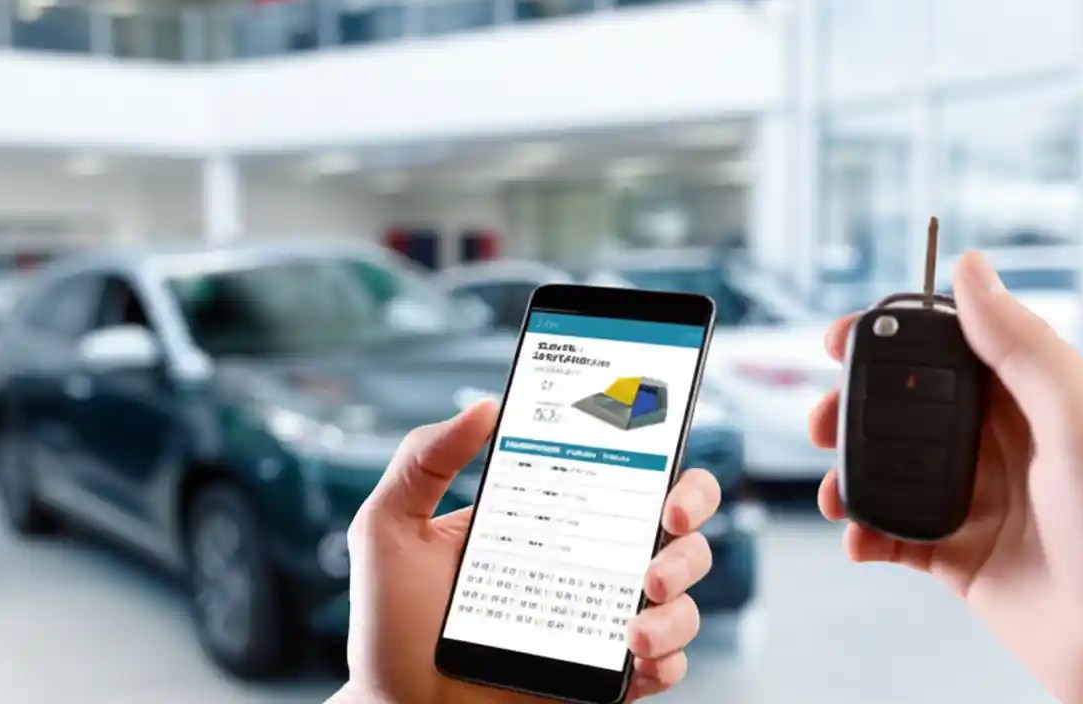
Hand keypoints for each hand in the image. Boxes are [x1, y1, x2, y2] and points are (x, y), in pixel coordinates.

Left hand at [331, 401, 721, 703]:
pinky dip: (668, 656)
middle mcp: (587, 561)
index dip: (658, 448)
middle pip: (675, 522)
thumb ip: (423, 458)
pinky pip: (668, 661)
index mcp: (549, 515)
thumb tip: (484, 407)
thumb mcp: (389, 526)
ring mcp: (602, 619)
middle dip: (693, 508)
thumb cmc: (393, 622)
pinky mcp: (608, 675)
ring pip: (682, 593)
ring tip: (636, 617)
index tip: (660, 441)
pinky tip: (635, 654)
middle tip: (670, 520)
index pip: (621, 467)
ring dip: (678, 600)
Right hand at [811, 252, 1082, 702]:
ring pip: (890, 468)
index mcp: (1035, 400)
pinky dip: (865, 533)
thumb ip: (1022, 346)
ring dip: (850, 473)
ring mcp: (979, 501)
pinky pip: (893, 533)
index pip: (951, 345)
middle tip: (822, 420)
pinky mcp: (960, 555)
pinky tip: (858, 539)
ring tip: (833, 492)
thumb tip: (973, 268)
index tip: (843, 337)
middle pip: (905, 405)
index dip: (894, 334)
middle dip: (854, 409)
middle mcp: (1003, 445)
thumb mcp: (1082, 423)